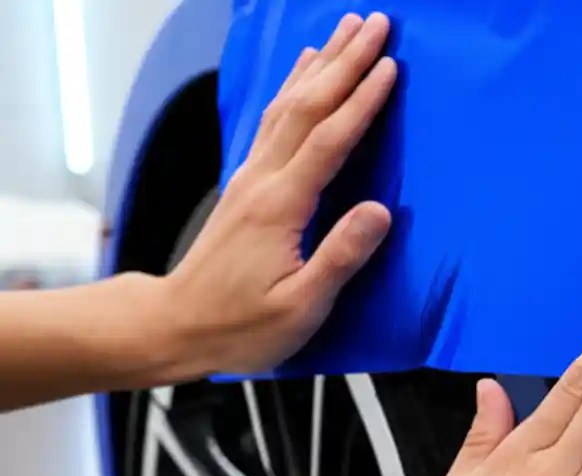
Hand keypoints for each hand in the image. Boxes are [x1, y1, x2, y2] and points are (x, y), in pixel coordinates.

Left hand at [161, 13, 396, 375]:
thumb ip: (341, 257)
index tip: (391, 67)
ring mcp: (250, 178)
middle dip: (344, 62)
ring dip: (321, 64)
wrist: (176, 325)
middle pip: (308, 106)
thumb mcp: (300, 306)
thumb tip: (380, 211)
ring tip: (347, 30)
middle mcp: (262, 180)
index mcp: (281, 207)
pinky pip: (274, 120)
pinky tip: (304, 71)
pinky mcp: (247, 184)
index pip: (329, 141)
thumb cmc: (242, 326)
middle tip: (377, 25)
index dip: (361, 102)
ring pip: (288, 105)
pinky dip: (294, 87)